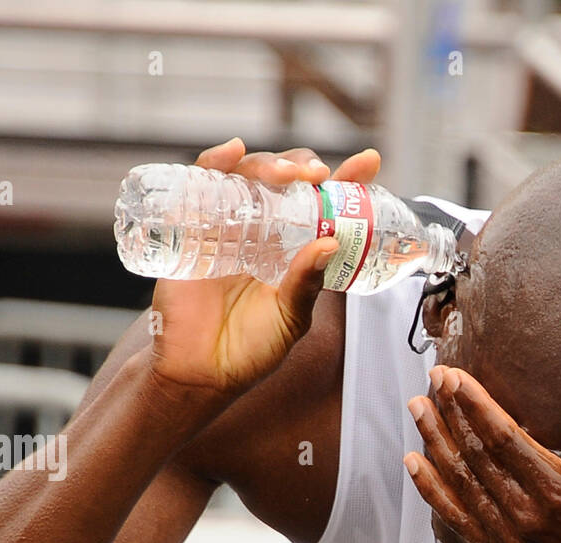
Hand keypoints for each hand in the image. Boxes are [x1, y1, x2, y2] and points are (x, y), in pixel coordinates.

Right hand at [147, 139, 381, 397]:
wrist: (202, 371)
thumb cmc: (250, 349)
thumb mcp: (290, 320)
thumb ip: (306, 285)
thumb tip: (330, 244)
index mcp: (294, 250)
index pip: (323, 206)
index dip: (346, 181)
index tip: (368, 163)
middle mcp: (264, 231)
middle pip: (285, 180)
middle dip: (304, 167)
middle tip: (318, 175)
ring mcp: (228, 225)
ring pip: (249, 174)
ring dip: (269, 164)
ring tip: (288, 175)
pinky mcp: (191, 227)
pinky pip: (201, 183)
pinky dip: (215, 160)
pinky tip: (232, 152)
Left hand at [403, 367, 560, 542]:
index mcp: (558, 490)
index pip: (503, 438)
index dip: (475, 405)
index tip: (455, 377)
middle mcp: (525, 515)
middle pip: (475, 454)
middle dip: (450, 413)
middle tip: (434, 379)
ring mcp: (507, 538)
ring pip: (459, 481)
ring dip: (435, 441)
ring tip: (418, 407)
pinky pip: (454, 517)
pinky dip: (431, 489)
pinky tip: (414, 461)